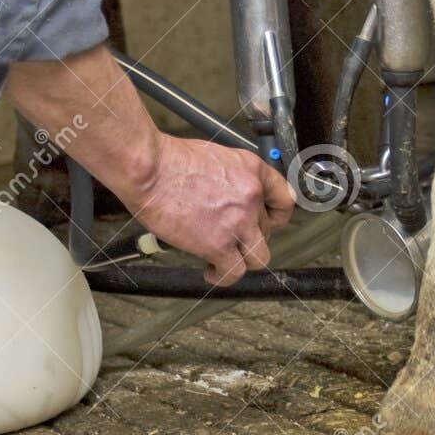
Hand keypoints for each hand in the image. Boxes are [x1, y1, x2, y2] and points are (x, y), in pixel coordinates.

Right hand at [124, 132, 295, 285]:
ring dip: (243, 261)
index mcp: (252, 170)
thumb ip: (230, 178)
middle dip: (249, 237)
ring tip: (225, 261)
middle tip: (231, 239)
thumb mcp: (214, 157)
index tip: (268, 223)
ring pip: (259, 258)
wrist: (150, 169)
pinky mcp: (219, 244)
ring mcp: (238, 222)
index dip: (277, 216)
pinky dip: (222, 276)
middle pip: (267, 231)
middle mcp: (251, 197)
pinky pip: (233, 272)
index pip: (284, 199)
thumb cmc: (169, 160)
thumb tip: (226, 196)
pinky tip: (210, 271)